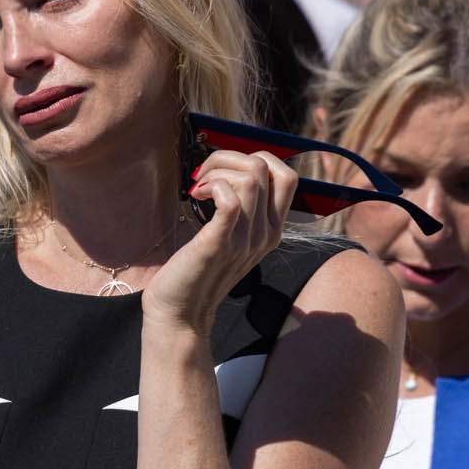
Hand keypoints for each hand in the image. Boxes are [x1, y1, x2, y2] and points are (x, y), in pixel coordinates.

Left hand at [145, 149, 298, 333]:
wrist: (181, 312)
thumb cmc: (198, 269)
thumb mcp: (231, 238)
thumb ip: (241, 210)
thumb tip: (233, 168)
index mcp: (272, 230)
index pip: (288, 177)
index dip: (257, 158)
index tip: (226, 169)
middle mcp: (265, 234)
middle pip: (268, 169)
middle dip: (232, 157)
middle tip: (206, 173)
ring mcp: (245, 240)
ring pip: (250, 178)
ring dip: (218, 170)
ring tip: (198, 186)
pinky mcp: (220, 243)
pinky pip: (229, 198)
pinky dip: (212, 185)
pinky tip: (196, 196)